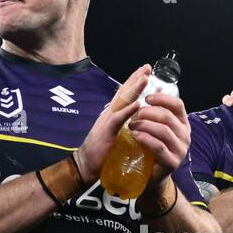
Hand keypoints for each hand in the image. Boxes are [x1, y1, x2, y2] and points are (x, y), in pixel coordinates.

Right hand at [74, 65, 148, 181]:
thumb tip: (136, 121)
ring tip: (145, 78)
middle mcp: (109, 113)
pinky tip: (137, 104)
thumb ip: (123, 126)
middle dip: (136, 78)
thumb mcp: (114, 135)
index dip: (134, 82)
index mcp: (111, 114)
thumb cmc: (101, 152)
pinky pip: (118, 119)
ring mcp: (106, 121)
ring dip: (134, 89)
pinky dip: (128, 111)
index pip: (124, 94)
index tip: (145, 71)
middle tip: (147, 67)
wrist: (85, 165)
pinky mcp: (106, 132)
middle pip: (123, 92)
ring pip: (122, 101)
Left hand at [128, 92, 191, 186]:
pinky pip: (159, 146)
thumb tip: (146, 89)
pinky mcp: (173, 163)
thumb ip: (153, 112)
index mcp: (183, 123)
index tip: (146, 98)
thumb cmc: (150, 147)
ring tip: (132, 126)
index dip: (162, 99)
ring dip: (145, 125)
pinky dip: (145, 139)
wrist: (149, 175)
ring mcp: (181, 150)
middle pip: (168, 117)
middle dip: (148, 113)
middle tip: (134, 115)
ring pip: (164, 131)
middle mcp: (185, 135)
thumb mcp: (154, 128)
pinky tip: (135, 136)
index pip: (178, 105)